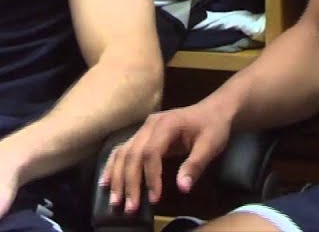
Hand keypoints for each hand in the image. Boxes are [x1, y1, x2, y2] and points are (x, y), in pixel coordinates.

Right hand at [100, 103, 229, 213]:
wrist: (213, 110)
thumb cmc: (213, 127)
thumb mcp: (210, 145)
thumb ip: (195, 165)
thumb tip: (182, 187)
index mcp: (166, 124)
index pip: (151, 152)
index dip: (151, 177)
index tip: (155, 198)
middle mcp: (149, 124)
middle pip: (132, 154)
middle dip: (129, 182)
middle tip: (129, 207)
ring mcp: (143, 128)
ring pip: (123, 152)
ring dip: (117, 177)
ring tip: (115, 200)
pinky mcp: (141, 135)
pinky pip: (122, 149)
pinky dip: (112, 166)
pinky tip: (105, 182)